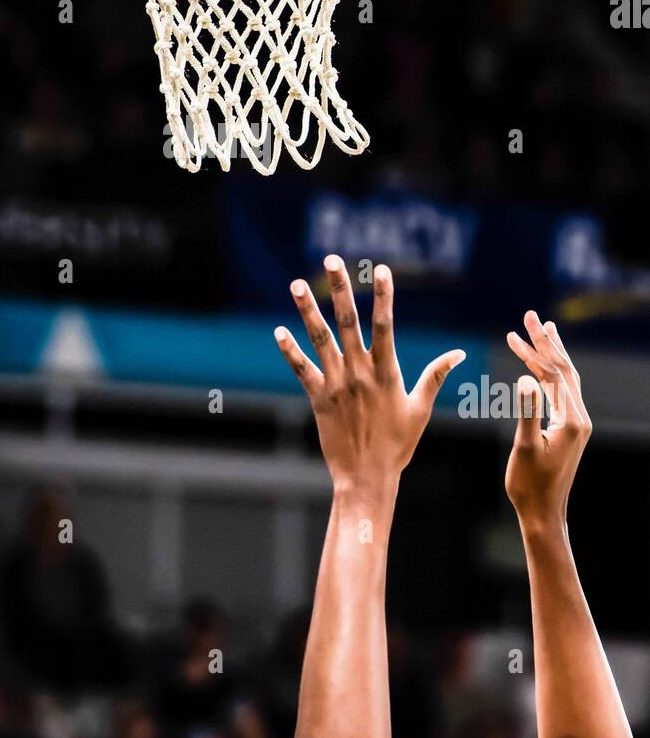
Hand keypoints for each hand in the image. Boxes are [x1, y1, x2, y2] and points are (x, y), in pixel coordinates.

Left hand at [274, 256, 464, 494]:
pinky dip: (289, 350)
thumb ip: (435, 376)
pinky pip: (301, 369)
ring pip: (320, 339)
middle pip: (349, 322)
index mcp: (387, 371)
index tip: (381, 270)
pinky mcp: (318, 398)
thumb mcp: (421, 408)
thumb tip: (458, 354)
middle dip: (340, 289)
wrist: (367, 477)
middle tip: (331, 260)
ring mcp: (337, 384)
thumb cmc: (398, 444)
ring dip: (307, 311)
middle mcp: (360, 372)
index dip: (384, 296)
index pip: (386, 325)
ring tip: (296, 285)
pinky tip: (279, 331)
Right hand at [506, 312, 591, 529]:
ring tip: (543, 330)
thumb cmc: (530, 484)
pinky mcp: (570, 428)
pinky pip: (562, 392)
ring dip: (552, 354)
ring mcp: (576, 423)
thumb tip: (524, 378)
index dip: (532, 353)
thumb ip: (527, 410)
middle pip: (564, 370)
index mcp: (570, 420)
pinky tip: (541, 366)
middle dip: (546, 343)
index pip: (553, 375)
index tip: (511, 335)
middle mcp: (579, 418)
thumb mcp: (524, 446)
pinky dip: (550, 374)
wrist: (544, 512)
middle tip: (531, 316)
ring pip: (566, 379)